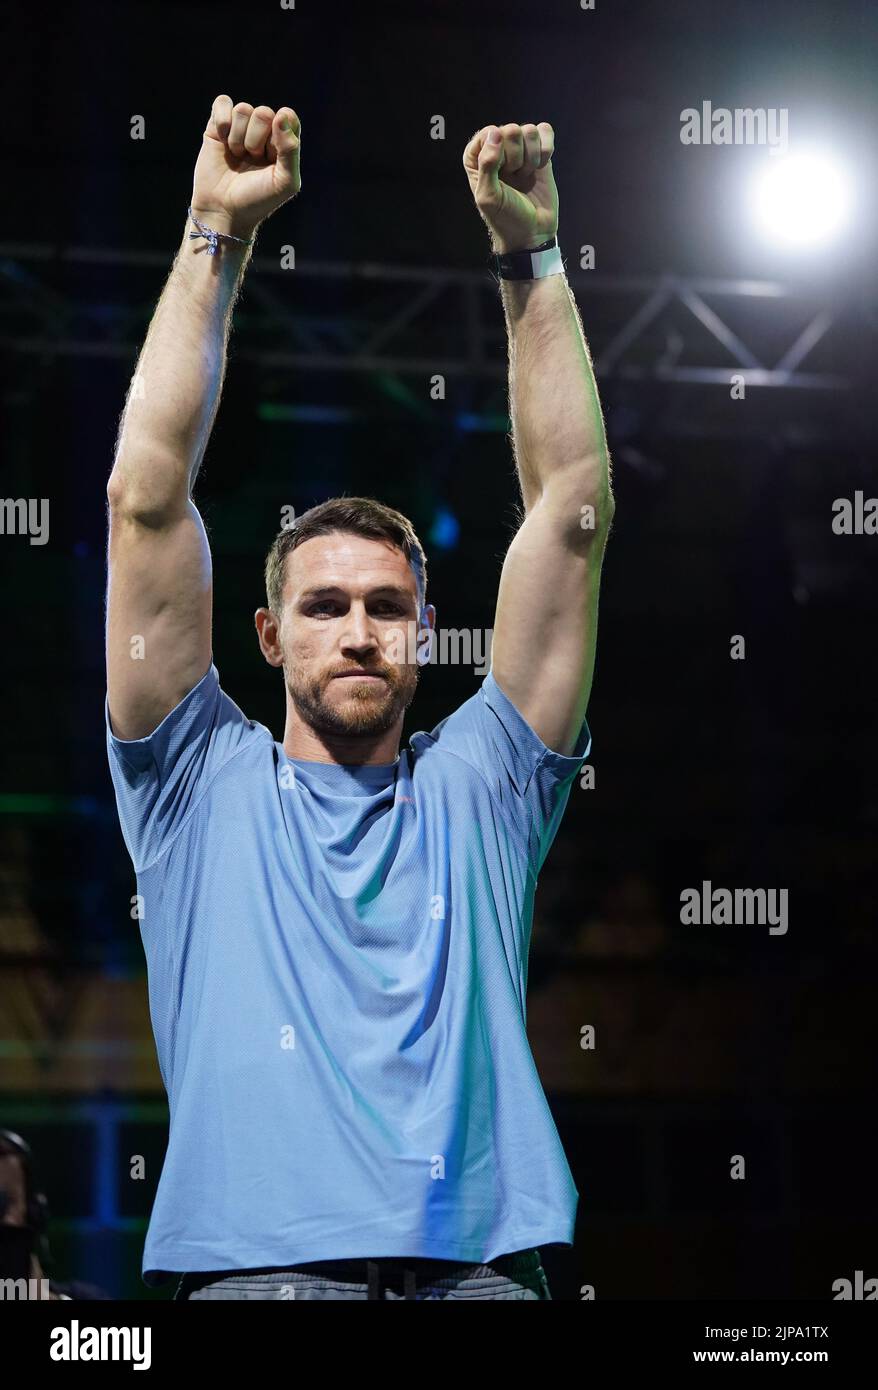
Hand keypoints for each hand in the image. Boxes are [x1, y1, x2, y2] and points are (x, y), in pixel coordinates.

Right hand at [190, 95, 301, 239]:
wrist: (224, 211)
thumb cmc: (257, 200)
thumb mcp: (285, 182)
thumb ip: (291, 150)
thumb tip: (282, 113)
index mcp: (282, 143)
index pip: (288, 117)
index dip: (280, 131)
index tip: (273, 153)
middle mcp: (262, 133)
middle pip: (264, 112)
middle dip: (256, 140)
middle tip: (252, 160)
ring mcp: (240, 129)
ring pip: (243, 109)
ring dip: (238, 138)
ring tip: (237, 157)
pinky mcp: (217, 128)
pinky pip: (222, 102)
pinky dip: (222, 120)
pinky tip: (222, 140)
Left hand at [463, 122, 557, 254]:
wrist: (532, 233)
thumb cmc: (506, 218)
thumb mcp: (488, 197)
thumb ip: (486, 163)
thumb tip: (496, 132)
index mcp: (477, 158)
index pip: (488, 133)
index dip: (498, 152)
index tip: (501, 174)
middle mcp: (498, 149)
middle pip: (511, 130)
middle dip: (516, 157)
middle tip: (514, 178)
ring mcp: (520, 149)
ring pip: (529, 131)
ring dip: (531, 158)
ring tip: (525, 177)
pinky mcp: (539, 152)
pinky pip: (545, 131)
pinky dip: (546, 149)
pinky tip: (540, 167)